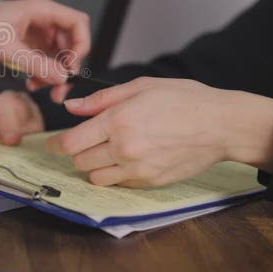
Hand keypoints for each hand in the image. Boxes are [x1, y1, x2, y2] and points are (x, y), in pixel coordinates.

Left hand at [0, 0, 89, 101]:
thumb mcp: (6, 49)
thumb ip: (36, 63)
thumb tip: (62, 77)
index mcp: (40, 9)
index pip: (77, 22)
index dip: (81, 45)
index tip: (72, 67)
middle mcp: (41, 18)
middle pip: (71, 40)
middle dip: (67, 65)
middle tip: (59, 88)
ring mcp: (36, 31)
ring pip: (58, 54)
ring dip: (53, 72)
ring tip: (39, 87)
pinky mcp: (28, 43)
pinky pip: (45, 59)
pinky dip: (42, 73)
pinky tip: (31, 83)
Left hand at [47, 77, 272, 187]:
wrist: (220, 125)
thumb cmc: (183, 100)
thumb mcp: (140, 87)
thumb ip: (100, 100)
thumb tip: (71, 106)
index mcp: (118, 120)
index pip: (71, 142)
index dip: (55, 144)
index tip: (52, 143)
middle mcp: (124, 148)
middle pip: (79, 161)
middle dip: (77, 151)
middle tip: (88, 140)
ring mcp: (137, 168)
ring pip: (95, 176)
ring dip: (94, 165)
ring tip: (107, 150)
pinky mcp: (149, 182)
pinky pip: (118, 184)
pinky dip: (115, 174)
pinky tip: (128, 158)